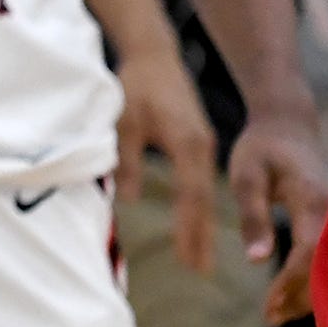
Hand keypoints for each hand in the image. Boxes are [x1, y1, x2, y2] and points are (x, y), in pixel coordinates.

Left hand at [115, 48, 218, 274]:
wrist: (155, 55)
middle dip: (201, 236)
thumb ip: (125, 160)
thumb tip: (129, 200)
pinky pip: (201, 181)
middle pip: (203, 199)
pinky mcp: (199, 142)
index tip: (187, 258)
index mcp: (187, 143)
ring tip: (200, 258)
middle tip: (201, 271)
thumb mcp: (123, 121)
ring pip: (204, 192)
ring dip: (202, 224)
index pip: (190, 194)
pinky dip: (200, 206)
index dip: (188, 228)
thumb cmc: (136, 86)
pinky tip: (196, 222)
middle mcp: (202, 147)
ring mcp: (203, 145)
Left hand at [227, 117, 327, 324]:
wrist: (288, 124)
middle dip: (301, 296)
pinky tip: (291, 297)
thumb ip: (252, 215)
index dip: (292, 281)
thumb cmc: (262, 147)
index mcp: (312, 199)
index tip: (269, 304)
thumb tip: (256, 261)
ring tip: (275, 314)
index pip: (310, 250)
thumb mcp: (246, 175)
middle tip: (270, 316)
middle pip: (327, 265)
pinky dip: (314, 279)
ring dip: (308, 292)